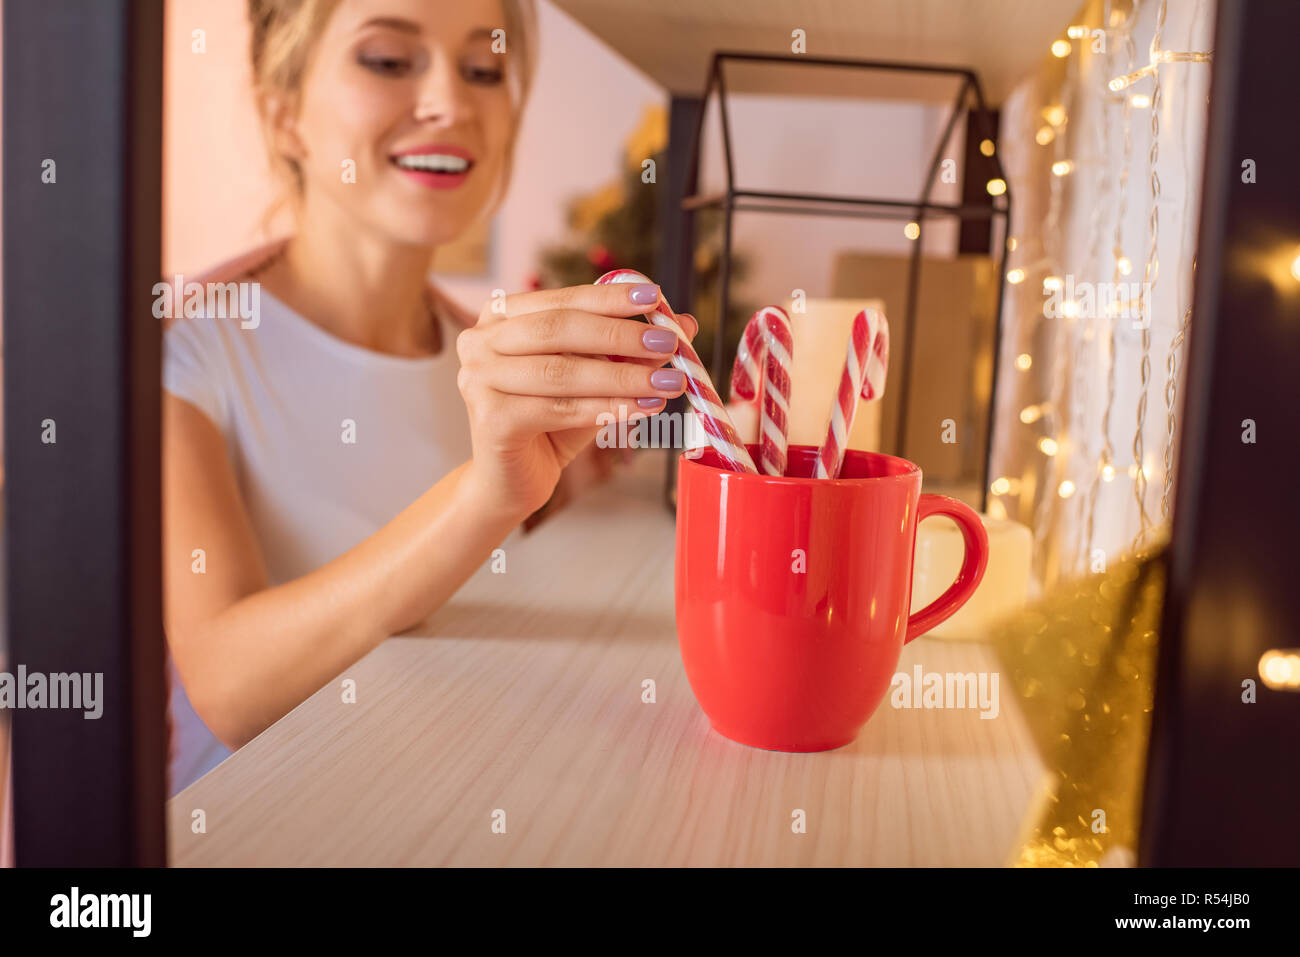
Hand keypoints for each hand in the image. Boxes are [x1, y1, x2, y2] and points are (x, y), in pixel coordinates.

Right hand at [455, 281, 698, 518]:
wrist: (513, 481)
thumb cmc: (551, 423)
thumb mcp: (595, 379)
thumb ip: (629, 350)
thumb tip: (684, 323)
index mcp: (500, 318)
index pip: (562, 300)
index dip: (609, 297)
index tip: (655, 297)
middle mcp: (480, 342)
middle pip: (559, 329)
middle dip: (620, 335)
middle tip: (668, 343)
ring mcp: (478, 379)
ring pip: (562, 372)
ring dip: (622, 375)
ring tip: (667, 381)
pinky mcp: (490, 418)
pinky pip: (559, 409)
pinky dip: (606, 407)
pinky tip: (644, 408)